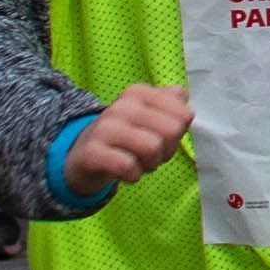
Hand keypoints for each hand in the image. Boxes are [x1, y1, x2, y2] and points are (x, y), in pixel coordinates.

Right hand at [58, 79, 189, 191]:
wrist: (84, 157)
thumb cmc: (125, 138)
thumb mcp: (150, 118)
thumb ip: (172, 105)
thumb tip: (185, 105)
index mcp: (138, 93)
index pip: (183, 114)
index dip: (179, 134)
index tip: (161, 138)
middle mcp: (122, 105)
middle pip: (172, 130)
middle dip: (168, 150)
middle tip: (152, 155)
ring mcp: (105, 127)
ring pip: (152, 147)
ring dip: (151, 164)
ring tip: (138, 163)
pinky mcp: (92, 151)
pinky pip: (127, 166)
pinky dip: (133, 176)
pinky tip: (126, 173)